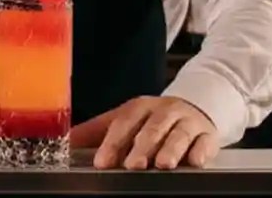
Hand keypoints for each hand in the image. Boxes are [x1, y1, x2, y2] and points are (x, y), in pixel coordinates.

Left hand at [84, 96, 219, 169]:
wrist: (194, 109)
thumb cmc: (153, 120)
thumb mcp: (125, 120)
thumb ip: (96, 132)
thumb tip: (64, 141)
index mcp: (140, 107)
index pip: (124, 122)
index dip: (113, 142)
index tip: (102, 161)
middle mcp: (164, 112)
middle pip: (152, 127)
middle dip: (143, 146)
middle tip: (134, 165)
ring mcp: (187, 122)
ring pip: (179, 133)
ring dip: (172, 148)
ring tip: (164, 164)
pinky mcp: (208, 134)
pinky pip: (205, 141)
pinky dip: (201, 151)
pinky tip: (195, 161)